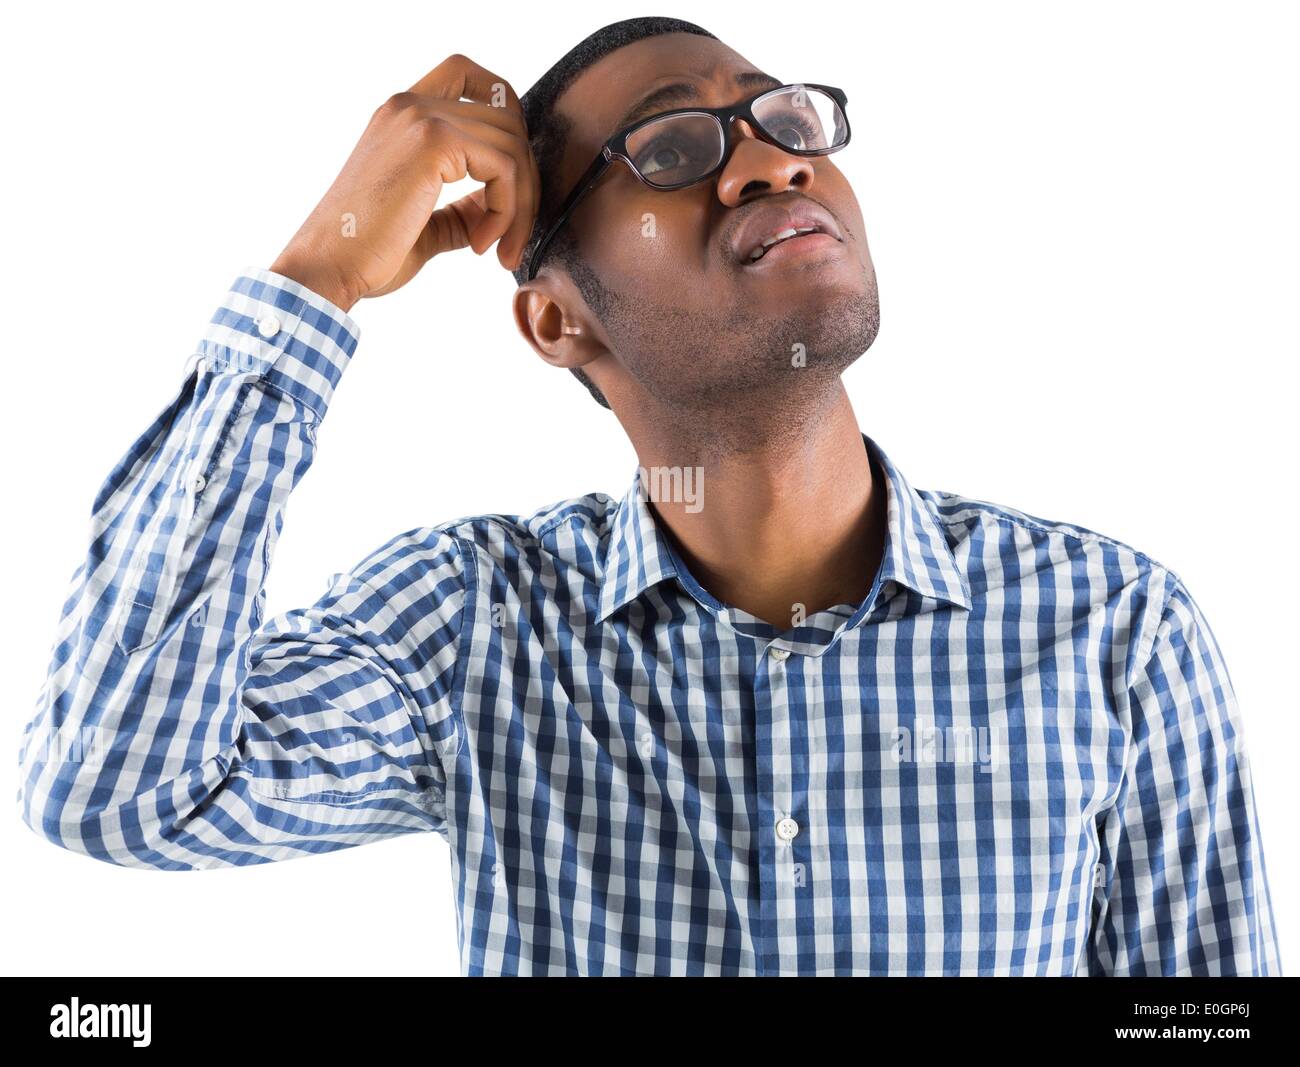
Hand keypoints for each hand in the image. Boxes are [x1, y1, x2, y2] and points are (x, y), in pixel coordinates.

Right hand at [270, 54, 538, 310]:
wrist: (328, 267)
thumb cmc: (367, 253)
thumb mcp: (426, 223)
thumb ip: (463, 208)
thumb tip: (501, 206)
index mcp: (401, 116)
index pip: (468, 76)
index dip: (505, 113)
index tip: (508, 175)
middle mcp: (410, 106)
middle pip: (506, 118)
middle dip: (524, 182)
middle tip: (512, 237)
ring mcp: (420, 118)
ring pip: (512, 146)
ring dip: (520, 206)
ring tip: (497, 248)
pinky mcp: (432, 142)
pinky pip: (504, 168)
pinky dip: (507, 212)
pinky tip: (478, 245)